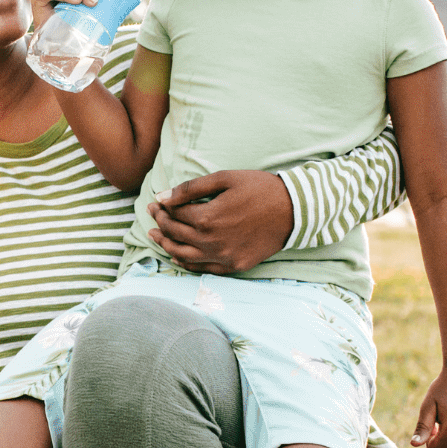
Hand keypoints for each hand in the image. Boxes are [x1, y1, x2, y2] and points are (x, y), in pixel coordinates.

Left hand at [147, 170, 291, 273]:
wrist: (294, 210)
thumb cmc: (259, 188)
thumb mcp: (225, 178)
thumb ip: (191, 189)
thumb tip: (162, 197)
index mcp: (207, 218)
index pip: (174, 216)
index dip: (162, 208)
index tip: (155, 203)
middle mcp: (212, 242)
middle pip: (175, 235)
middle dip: (160, 224)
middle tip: (153, 215)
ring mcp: (223, 257)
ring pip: (183, 256)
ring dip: (166, 245)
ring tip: (155, 236)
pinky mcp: (235, 266)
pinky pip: (203, 269)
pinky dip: (186, 263)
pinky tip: (177, 256)